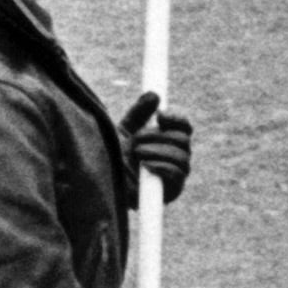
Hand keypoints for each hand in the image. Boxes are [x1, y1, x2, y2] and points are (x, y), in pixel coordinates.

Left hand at [118, 88, 193, 202]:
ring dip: (157, 151)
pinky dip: (162, 168)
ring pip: (182, 157)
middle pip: (184, 140)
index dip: (176, 119)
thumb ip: (139, 112)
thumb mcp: (124, 129)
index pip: (184, 127)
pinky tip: (145, 166)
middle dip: (159, 136)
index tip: (160, 116)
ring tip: (136, 153)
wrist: (102, 182)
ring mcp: (175, 176)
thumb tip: (155, 94)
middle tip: (137, 138)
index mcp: (168, 141)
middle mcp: (175, 157)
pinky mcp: (171, 193)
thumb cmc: (113, 156)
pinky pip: (177, 176)